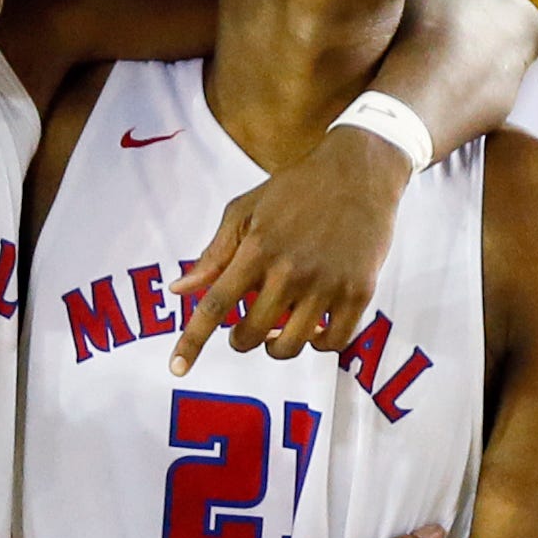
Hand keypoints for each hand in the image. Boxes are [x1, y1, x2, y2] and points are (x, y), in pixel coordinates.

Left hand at [169, 123, 410, 374]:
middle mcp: (291, 269)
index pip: (216, 305)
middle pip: (251, 335)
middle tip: (249, 324)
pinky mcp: (359, 292)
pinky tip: (314, 326)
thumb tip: (179, 291)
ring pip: (290, 347)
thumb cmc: (296, 189)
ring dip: (277, 346)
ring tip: (280, 329)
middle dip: (242, 338)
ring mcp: (327, 283)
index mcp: (257, 248)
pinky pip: (332, 343)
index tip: (177, 368)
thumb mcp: (246, 211)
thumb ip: (214, 255)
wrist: (360, 170)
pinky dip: (317, 343)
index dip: (192, 340)